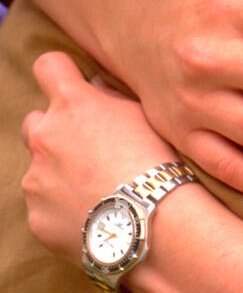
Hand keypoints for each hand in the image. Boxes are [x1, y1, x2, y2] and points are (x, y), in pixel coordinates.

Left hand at [21, 52, 176, 261]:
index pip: (48, 67)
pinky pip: (45, 207)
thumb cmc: (157, 163)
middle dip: (55, 131)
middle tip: (89, 150)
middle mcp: (44, 137)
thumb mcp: (145, 116)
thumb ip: (112, 96)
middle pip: (35, 121)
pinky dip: (63, 210)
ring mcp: (35, 179)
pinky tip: (94, 217)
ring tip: (99, 191)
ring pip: (40, 168)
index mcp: (72, 104)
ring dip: (60, 174)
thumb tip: (94, 86)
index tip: (73, 85)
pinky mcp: (36, 217)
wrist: (154, 225)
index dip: (60, 74)